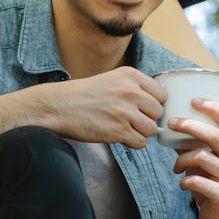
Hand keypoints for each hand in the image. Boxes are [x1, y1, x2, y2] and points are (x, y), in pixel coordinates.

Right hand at [45, 66, 166, 148]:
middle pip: (158, 112)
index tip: (142, 108)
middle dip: (147, 119)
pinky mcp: (119, 131)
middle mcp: (131, 92)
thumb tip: (155, 105)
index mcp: (130, 76)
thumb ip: (133, 88)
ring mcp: (125, 112)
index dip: (153, 104)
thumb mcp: (111, 80)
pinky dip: (132, 143)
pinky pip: (140, 142)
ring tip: (123, 129)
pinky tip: (119, 137)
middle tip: (131, 120)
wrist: (57, 106)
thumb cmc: (81, 95)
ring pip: (151, 129)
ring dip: (139, 132)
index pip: (161, 93)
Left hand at [169, 99, 218, 218]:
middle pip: (214, 135)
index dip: (212, 107)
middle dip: (190, 126)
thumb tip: (171, 127)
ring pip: (202, 157)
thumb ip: (194, 146)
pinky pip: (197, 181)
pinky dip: (185, 180)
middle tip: (171, 123)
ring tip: (176, 167)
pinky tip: (183, 183)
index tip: (193, 100)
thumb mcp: (208, 163)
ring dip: (182, 160)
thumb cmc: (214, 185)